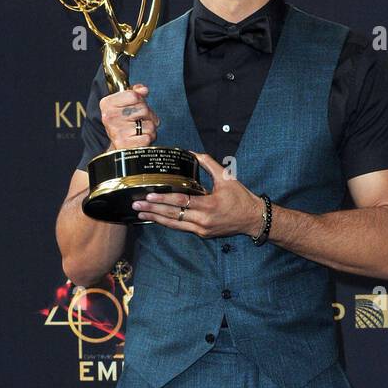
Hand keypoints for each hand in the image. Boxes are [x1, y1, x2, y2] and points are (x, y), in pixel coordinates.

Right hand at [100, 82, 159, 149]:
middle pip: (143, 108)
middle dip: (148, 114)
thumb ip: (134, 92)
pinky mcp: (126, 144)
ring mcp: (118, 131)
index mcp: (107, 104)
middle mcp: (110, 117)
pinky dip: (149, 138)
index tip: (137, 106)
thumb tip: (144, 90)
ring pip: (149, 124)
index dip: (141, 100)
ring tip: (141, 130)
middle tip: (141, 120)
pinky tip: (141, 138)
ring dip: (150, 127)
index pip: (134, 95)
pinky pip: (148, 137)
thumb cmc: (122, 123)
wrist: (116, 148)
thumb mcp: (124, 104)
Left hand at [132, 152, 262, 238]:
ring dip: (156, 219)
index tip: (149, 196)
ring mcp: (202, 229)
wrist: (252, 219)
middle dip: (152, 210)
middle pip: (173, 215)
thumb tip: (193, 153)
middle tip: (135, 205)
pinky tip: (156, 218)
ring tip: (140, 214)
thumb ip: (209, 164)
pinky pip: (181, 228)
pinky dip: (168, 222)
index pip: (181, 202)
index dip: (163, 199)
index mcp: (208, 206)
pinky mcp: (202, 234)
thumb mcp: (226, 178)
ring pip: (174, 225)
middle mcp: (203, 221)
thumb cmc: (241, 198)